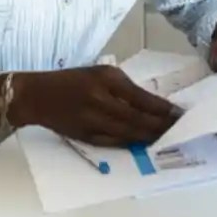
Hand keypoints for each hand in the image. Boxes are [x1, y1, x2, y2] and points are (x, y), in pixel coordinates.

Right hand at [12, 65, 179, 146]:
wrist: (37, 96)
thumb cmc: (74, 80)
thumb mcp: (102, 73)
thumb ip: (126, 88)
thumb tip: (154, 104)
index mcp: (105, 79)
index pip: (142, 98)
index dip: (163, 109)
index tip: (179, 113)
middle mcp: (99, 100)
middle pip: (138, 119)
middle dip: (161, 126)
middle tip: (179, 128)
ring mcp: (91, 121)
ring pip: (128, 134)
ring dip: (150, 137)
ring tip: (166, 137)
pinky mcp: (85, 136)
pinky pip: (114, 142)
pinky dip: (131, 143)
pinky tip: (144, 143)